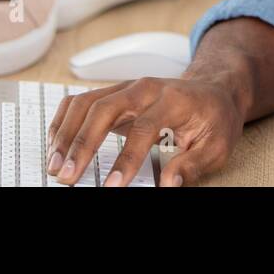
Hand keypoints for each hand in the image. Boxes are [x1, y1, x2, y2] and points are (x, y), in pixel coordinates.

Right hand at [46, 76, 243, 186]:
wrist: (213, 90)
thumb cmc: (214, 118)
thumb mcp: (218, 145)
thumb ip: (193, 165)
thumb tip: (168, 185)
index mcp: (173, 99)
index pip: (144, 128)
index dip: (126, 159)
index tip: (113, 186)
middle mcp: (145, 88)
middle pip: (105, 109)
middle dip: (82, 143)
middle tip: (67, 176)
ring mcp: (126, 88)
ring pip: (86, 102)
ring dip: (66, 133)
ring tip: (55, 165)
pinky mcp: (114, 93)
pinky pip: (80, 101)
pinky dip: (64, 121)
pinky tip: (56, 144)